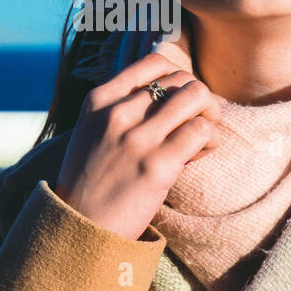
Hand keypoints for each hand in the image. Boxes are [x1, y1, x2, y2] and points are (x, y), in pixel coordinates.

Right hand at [53, 51, 221, 239]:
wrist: (80, 228)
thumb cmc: (93, 181)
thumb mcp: (95, 132)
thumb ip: (124, 109)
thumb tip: (176, 94)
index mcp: (99, 100)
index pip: (155, 63)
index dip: (178, 78)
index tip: (178, 102)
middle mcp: (117, 113)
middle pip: (181, 79)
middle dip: (198, 98)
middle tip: (197, 122)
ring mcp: (137, 138)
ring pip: (196, 96)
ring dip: (209, 114)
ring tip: (202, 137)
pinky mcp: (158, 166)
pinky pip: (202, 130)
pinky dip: (210, 139)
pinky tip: (200, 153)